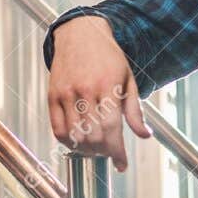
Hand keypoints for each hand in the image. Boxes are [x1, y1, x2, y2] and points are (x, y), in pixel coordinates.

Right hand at [46, 15, 151, 171]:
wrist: (80, 33)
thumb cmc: (107, 56)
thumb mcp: (128, 79)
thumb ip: (135, 110)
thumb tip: (144, 135)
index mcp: (108, 85)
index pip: (112, 128)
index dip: (117, 151)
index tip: (121, 164)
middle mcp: (85, 90)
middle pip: (93, 136)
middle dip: (104, 152)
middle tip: (110, 153)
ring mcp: (66, 93)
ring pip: (74, 136)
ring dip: (87, 150)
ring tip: (96, 149)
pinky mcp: (52, 95)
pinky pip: (57, 128)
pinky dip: (67, 141)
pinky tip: (77, 142)